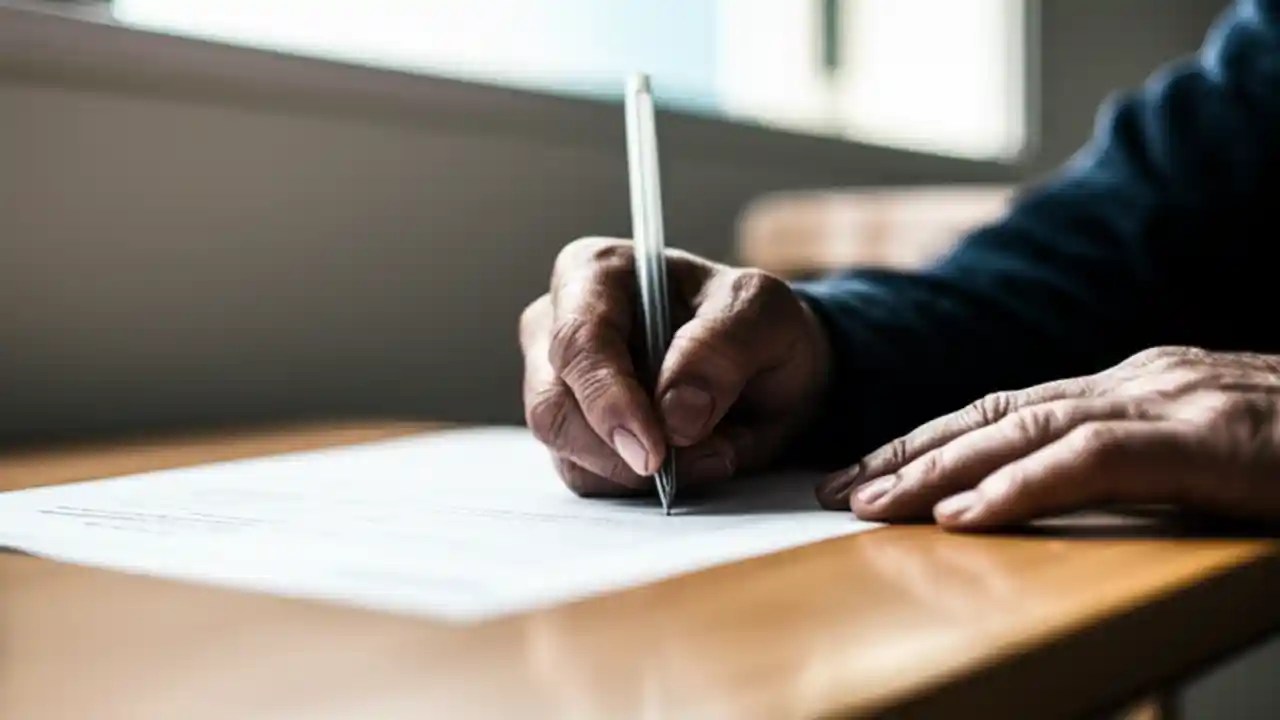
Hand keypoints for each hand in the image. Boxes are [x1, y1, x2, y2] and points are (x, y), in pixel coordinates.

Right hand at [520, 237, 829, 495]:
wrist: (764, 367)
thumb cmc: (753, 323)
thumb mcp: (764, 315)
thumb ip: (722, 349)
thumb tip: (675, 414)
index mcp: (595, 272)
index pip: (577, 341)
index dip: (608, 399)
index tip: (652, 449)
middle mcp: (557, 325)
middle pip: (554, 405)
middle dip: (619, 450)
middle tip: (689, 464)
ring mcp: (557, 384)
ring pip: (565, 450)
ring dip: (635, 472)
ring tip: (708, 452)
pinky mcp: (571, 435)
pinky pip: (585, 477)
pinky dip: (637, 485)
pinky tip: (686, 464)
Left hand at [816, 346, 1279, 528]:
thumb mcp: (1202, 442)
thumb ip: (1129, 448)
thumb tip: (1044, 479)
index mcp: (1130, 382)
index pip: (1003, 407)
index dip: (927, 440)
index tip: (865, 474)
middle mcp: (1135, 379)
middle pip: (994, 412)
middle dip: (907, 453)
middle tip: (835, 490)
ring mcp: (1168, 400)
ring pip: (1023, 428)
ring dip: (938, 469)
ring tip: (871, 505)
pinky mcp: (1204, 437)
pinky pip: (1093, 460)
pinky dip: (1022, 486)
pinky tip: (968, 516)